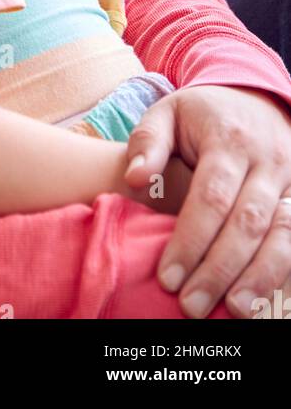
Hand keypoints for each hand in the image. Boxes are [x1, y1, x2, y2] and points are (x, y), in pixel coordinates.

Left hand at [122, 85, 290, 318]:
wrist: (254, 99)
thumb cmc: (201, 114)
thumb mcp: (168, 112)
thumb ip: (148, 142)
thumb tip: (134, 179)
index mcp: (228, 139)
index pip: (211, 196)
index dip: (190, 239)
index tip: (168, 276)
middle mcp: (266, 161)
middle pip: (247, 222)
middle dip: (220, 268)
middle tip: (191, 305)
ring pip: (282, 235)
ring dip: (260, 277)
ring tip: (233, 310)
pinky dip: (283, 271)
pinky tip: (263, 299)